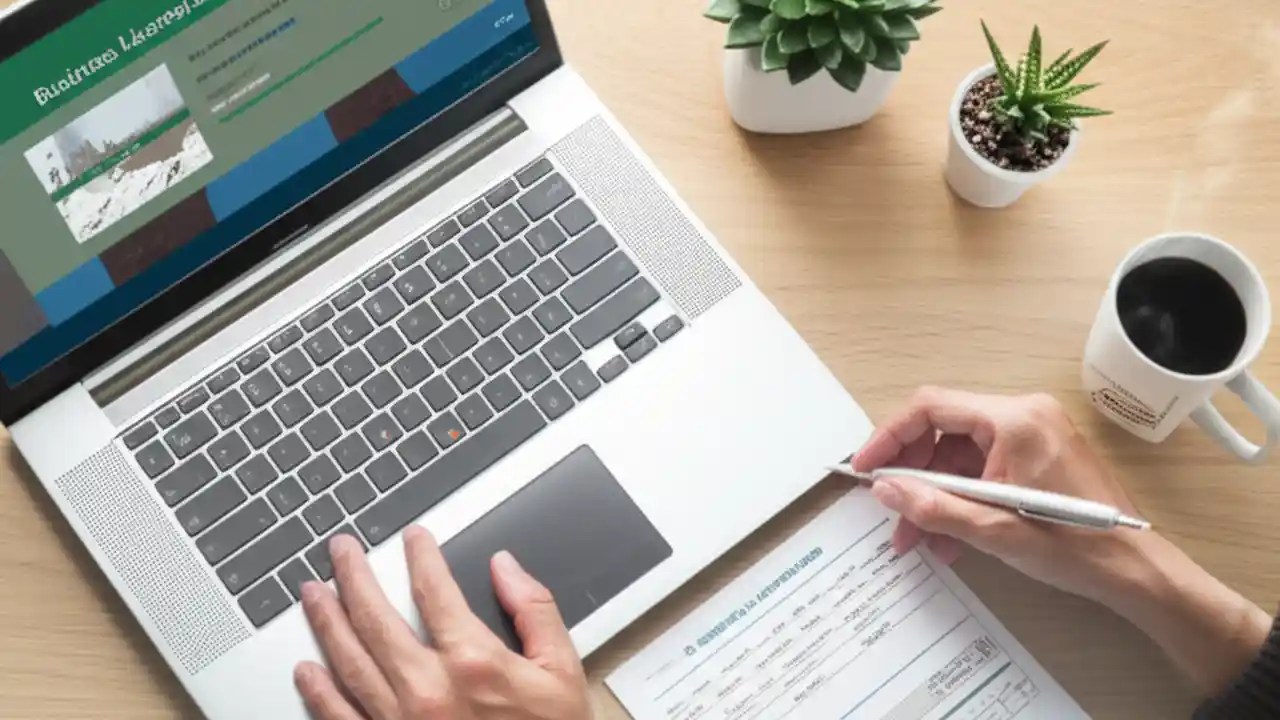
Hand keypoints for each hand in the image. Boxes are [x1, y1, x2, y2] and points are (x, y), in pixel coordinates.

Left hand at [295, 526, 590, 719]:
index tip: (413, 538)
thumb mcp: (563, 673)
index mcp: (473, 663)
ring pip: (349, 660)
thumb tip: (506, 568)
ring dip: (326, 621)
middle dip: (353, 576)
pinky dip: (319, 691)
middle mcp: (428, 690)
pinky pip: (341, 716)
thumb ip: (535, 612)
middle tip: (340, 550)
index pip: (435, 590)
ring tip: (313, 593)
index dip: (420, 556)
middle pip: (376, 618)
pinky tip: (306, 669)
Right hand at [854, 387, 1148, 606]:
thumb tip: (884, 488)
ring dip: (933, 493)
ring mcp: (1032, 433)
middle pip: (942, 429)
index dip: (889, 436)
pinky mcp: (1037, 454)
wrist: (1135, 570)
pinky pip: (982, 466)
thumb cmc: (1076, 548)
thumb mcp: (993, 531)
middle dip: (910, 473)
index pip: (931, 407)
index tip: (865, 468)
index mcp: (1015, 420)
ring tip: (916, 537)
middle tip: (889, 511)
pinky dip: (960, 496)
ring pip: (959, 453)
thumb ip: (933, 506)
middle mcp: (1024, 415)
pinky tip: (949, 535)